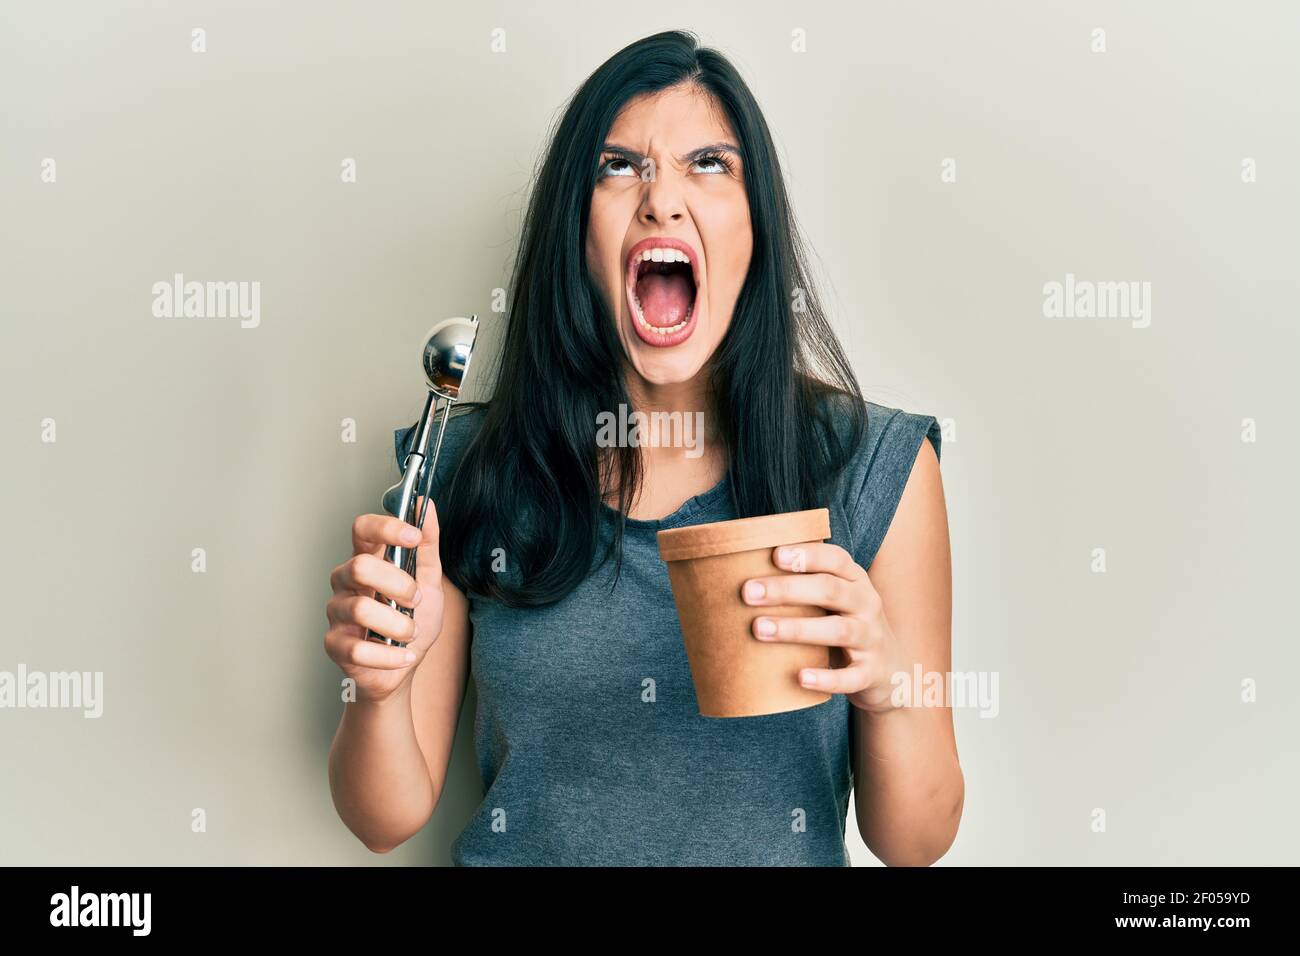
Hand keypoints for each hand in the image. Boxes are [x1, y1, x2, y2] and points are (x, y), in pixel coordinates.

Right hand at [323, 496, 444, 703]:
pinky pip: (359, 648)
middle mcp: (345, 581)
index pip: (363, 529)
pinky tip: (403, 655)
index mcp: (368, 560)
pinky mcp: (334, 644)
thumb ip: (427, 546)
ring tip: (410, 632)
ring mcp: (337, 612)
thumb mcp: (429, 580)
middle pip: (360, 566)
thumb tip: (427, 506)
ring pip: (361, 609)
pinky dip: (391, 655)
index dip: (386, 528)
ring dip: (399, 625)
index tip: (412, 536)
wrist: (403, 669)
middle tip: (415, 600)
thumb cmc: (411, 620)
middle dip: (398, 584)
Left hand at [742, 543, 908, 714]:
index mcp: (856, 582)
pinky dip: (826, 678)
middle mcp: (867, 605)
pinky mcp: (872, 673)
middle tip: (748, 592)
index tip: (774, 555)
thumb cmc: (846, 627)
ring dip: (797, 628)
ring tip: (760, 629)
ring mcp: (872, 639)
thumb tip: (740, 578)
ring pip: (838, 630)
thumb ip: (802, 589)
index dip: (808, 555)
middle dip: (787, 589)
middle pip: (830, 590)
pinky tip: (800, 677)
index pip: (836, 559)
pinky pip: (851, 677)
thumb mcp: (834, 603)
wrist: (892, 674)